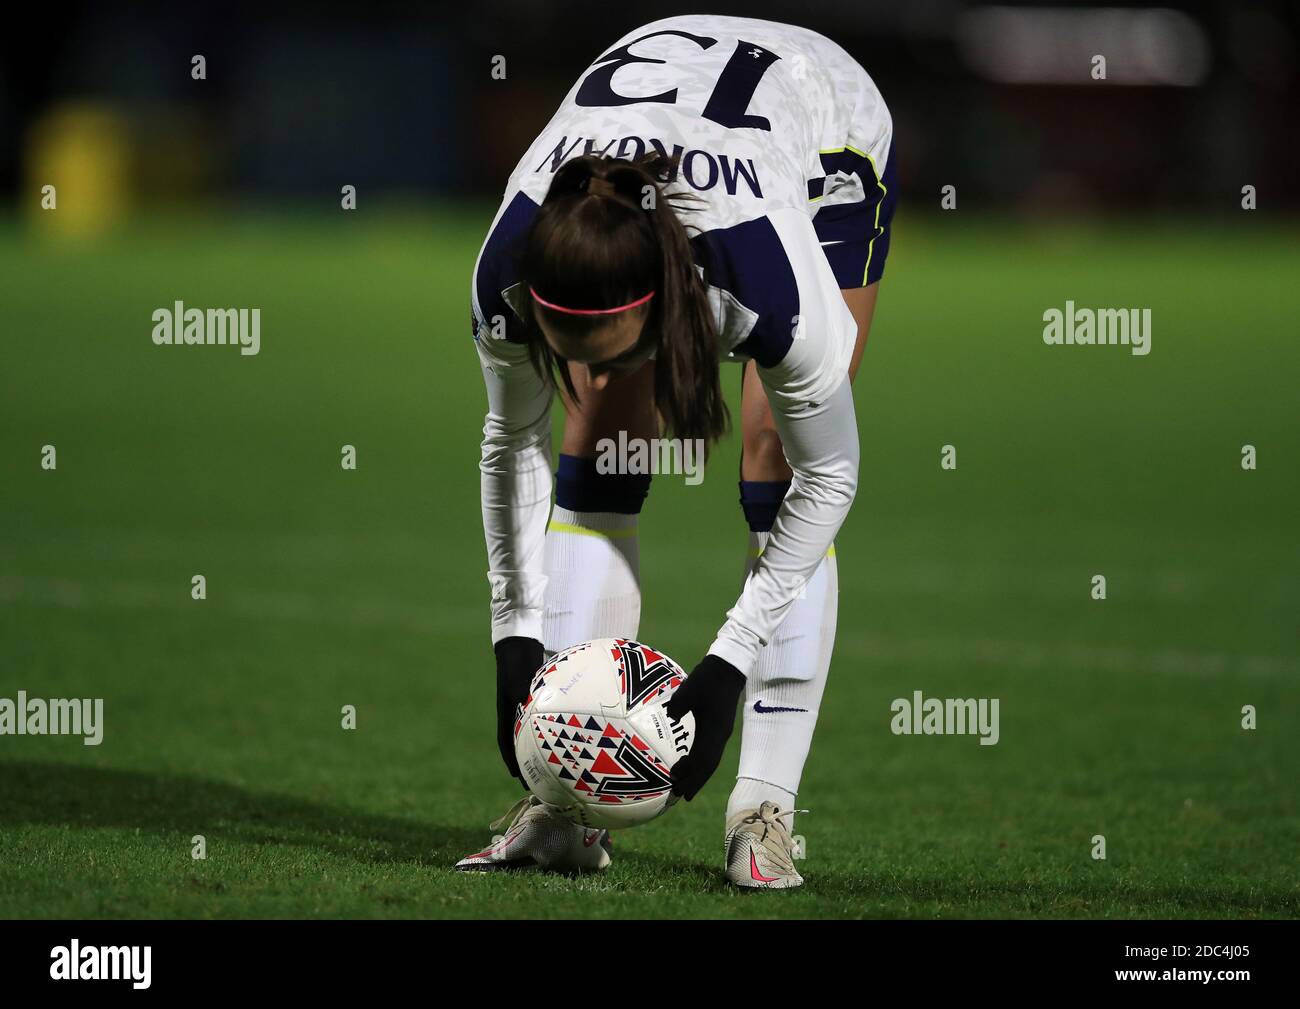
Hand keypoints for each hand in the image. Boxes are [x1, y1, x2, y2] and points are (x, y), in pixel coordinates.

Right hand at [495, 636, 543, 782]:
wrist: (519, 643)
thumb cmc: (517, 662)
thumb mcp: (518, 682)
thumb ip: (522, 698)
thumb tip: (532, 716)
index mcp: (507, 712)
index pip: (506, 743)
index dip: (512, 762)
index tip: (519, 778)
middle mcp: (514, 711)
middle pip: (519, 740)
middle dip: (527, 759)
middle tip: (539, 777)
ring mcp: (525, 705)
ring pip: (531, 730)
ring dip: (539, 746)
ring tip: (552, 762)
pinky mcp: (536, 696)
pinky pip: (542, 718)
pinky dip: (549, 729)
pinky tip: (563, 735)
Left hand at [664, 653, 745, 799]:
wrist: (729, 668)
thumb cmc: (709, 677)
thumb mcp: (690, 689)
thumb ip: (679, 705)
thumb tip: (669, 716)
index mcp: (714, 730)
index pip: (704, 760)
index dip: (693, 777)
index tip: (680, 789)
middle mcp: (720, 735)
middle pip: (708, 765)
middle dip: (694, 781)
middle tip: (678, 794)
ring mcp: (721, 731)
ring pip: (709, 759)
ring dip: (696, 772)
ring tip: (680, 781)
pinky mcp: (719, 726)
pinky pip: (708, 748)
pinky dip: (697, 759)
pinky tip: (685, 760)